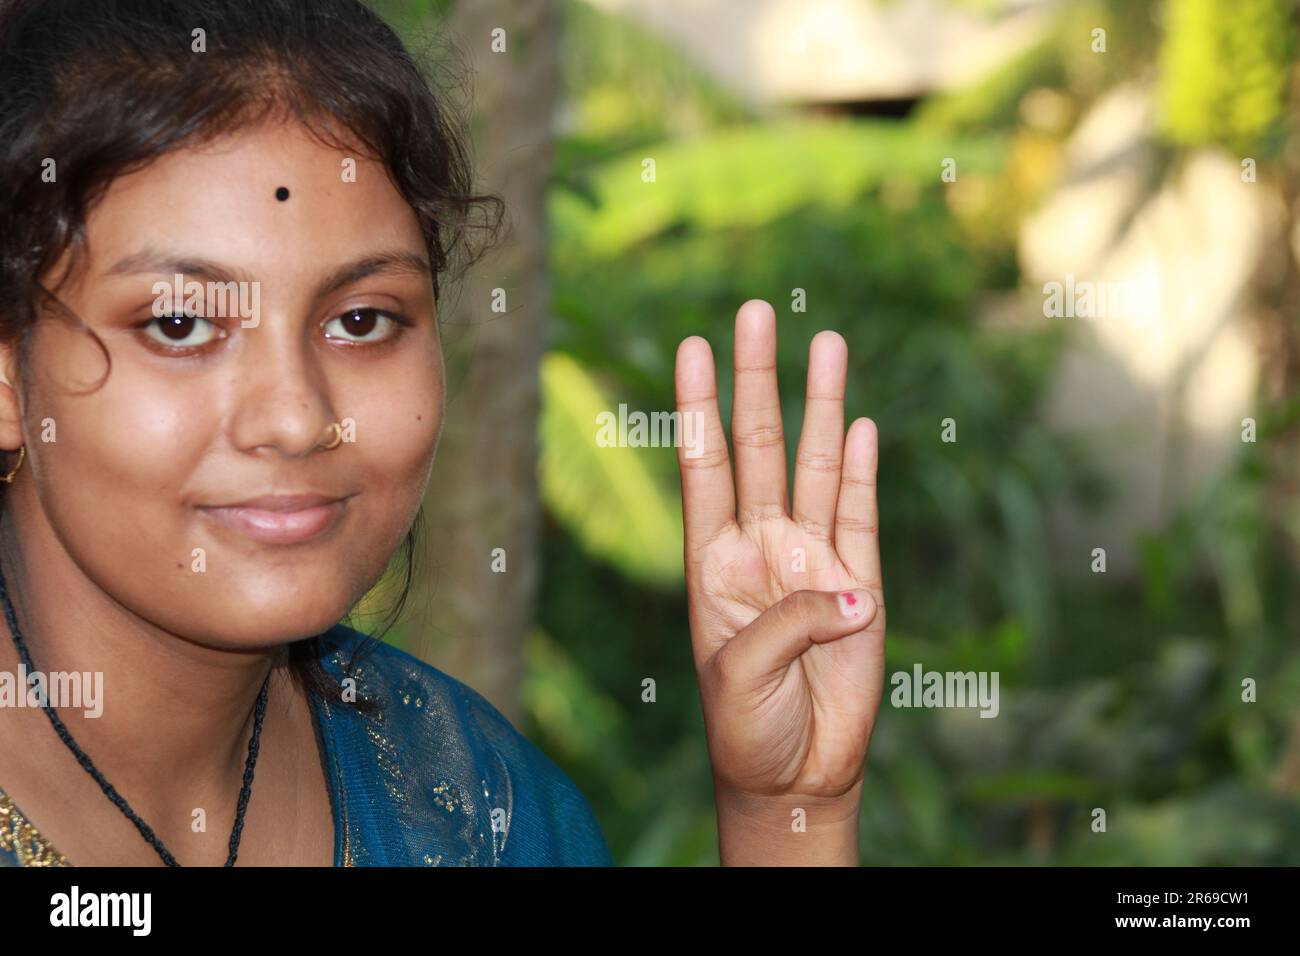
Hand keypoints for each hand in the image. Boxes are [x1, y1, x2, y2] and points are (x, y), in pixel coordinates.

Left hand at [674, 299, 885, 862]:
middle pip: (758, 444)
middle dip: (757, 378)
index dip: (697, 405)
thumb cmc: (749, 729)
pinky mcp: (860, 584)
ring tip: (824, 340)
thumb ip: (788, 622)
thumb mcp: (743, 675)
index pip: (703, 465)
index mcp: (712, 561)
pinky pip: (861, 514)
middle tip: (756, 312)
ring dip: (819, 404)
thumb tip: (851, 591)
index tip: (689, 346)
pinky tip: (858, 423)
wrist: (797, 774)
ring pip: (813, 464)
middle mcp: (760, 546)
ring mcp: (811, 559)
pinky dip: (860, 469)